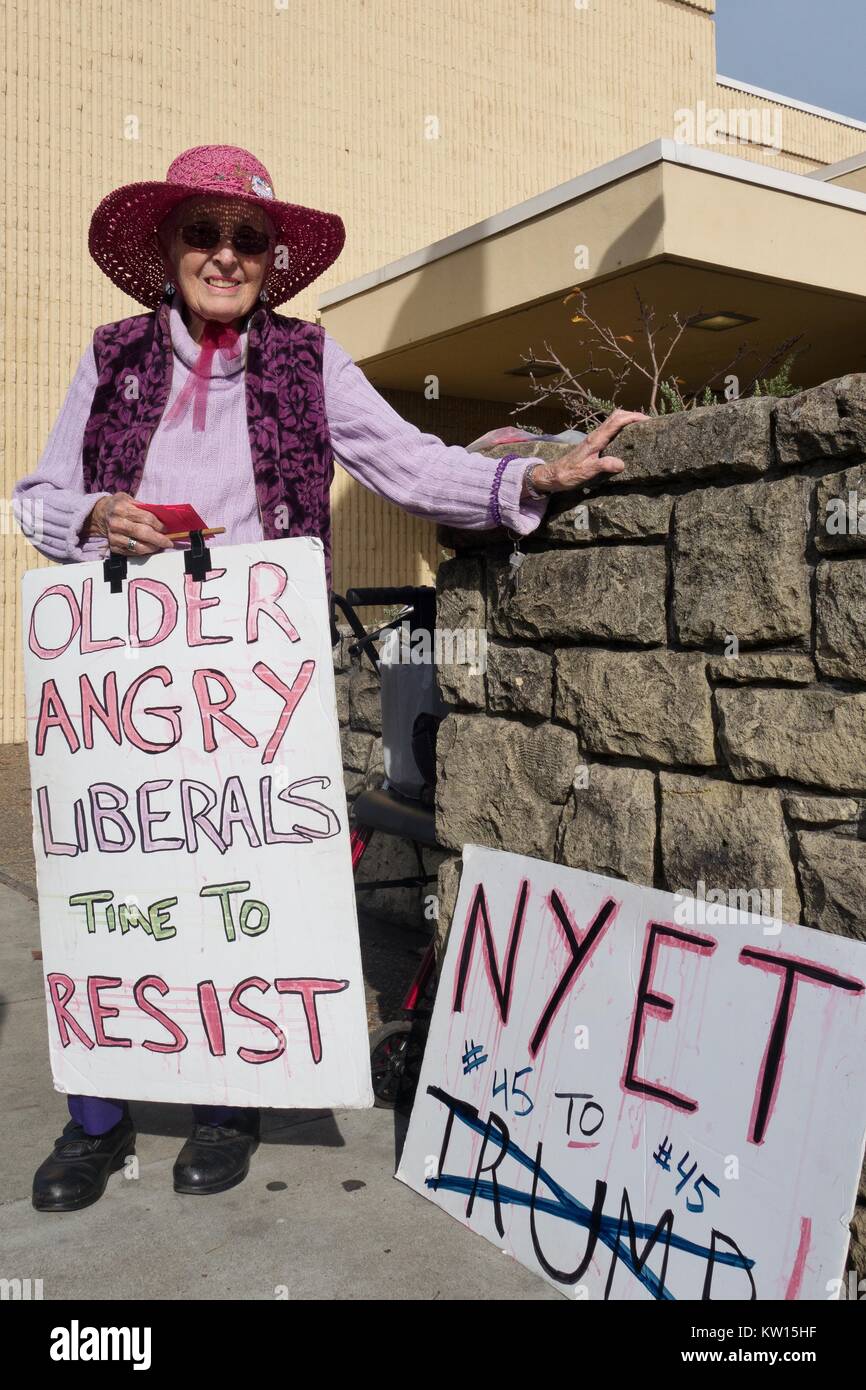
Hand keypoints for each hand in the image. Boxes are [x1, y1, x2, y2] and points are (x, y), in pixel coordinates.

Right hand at [84, 493, 172, 555]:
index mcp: (121, 508)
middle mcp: (116, 523)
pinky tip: (148, 548)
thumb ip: (144, 507)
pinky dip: (143, 552)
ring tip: (159, 545)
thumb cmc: (119, 506)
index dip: (159, 525)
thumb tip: (163, 517)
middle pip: (143, 533)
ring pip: (138, 546)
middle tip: (168, 542)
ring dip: (152, 547)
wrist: (100, 514)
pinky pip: (132, 553)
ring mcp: (114, 536)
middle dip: (159, 539)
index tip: (166, 529)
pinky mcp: (113, 547)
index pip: (146, 518)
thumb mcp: (129, 499)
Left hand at [524, 409, 647, 494]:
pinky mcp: (594, 443)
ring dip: (628, 420)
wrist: (553, 475)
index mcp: (596, 439)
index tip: (648, 420)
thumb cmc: (568, 474)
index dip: (633, 418)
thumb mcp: (586, 472)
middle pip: (616, 416)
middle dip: (633, 415)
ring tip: (642, 427)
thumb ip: (602, 466)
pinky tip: (628, 438)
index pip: (617, 422)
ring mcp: (594, 438)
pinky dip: (622, 428)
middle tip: (649, 422)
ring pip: (613, 421)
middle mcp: (596, 435)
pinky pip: (611, 430)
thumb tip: (621, 463)